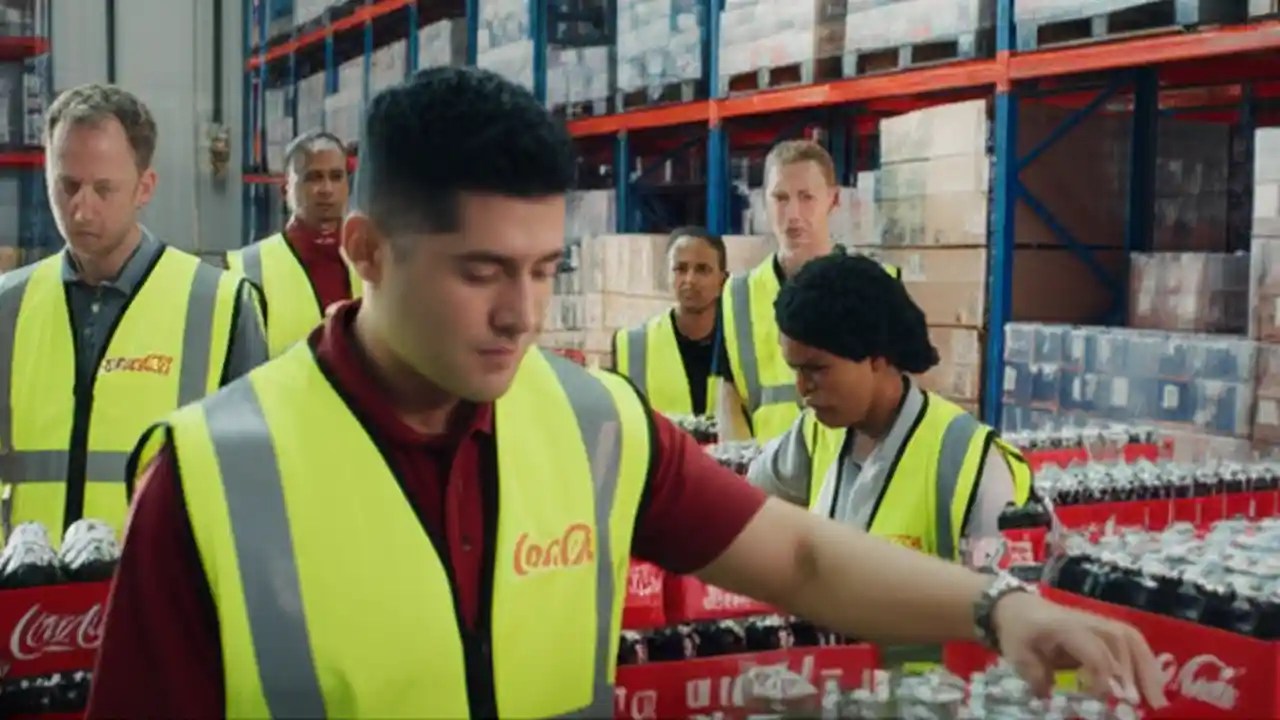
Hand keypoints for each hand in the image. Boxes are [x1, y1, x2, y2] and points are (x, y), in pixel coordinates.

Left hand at [993, 592, 1168, 707]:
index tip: (1114, 697)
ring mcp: (1098, 622)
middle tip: (1150, 702)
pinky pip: (1131, 641)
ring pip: (1132, 639)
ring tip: (1157, 698)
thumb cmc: (1019, 632)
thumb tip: (1055, 696)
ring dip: (1149, 668)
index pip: (1094, 649)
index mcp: (1065, 627)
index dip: (1105, 674)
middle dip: (1137, 672)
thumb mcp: (1018, 654)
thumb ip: (1036, 676)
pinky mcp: (1104, 628)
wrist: (1017, 606)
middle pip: (1121, 641)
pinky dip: (1145, 662)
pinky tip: (1152, 685)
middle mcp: (1088, 621)